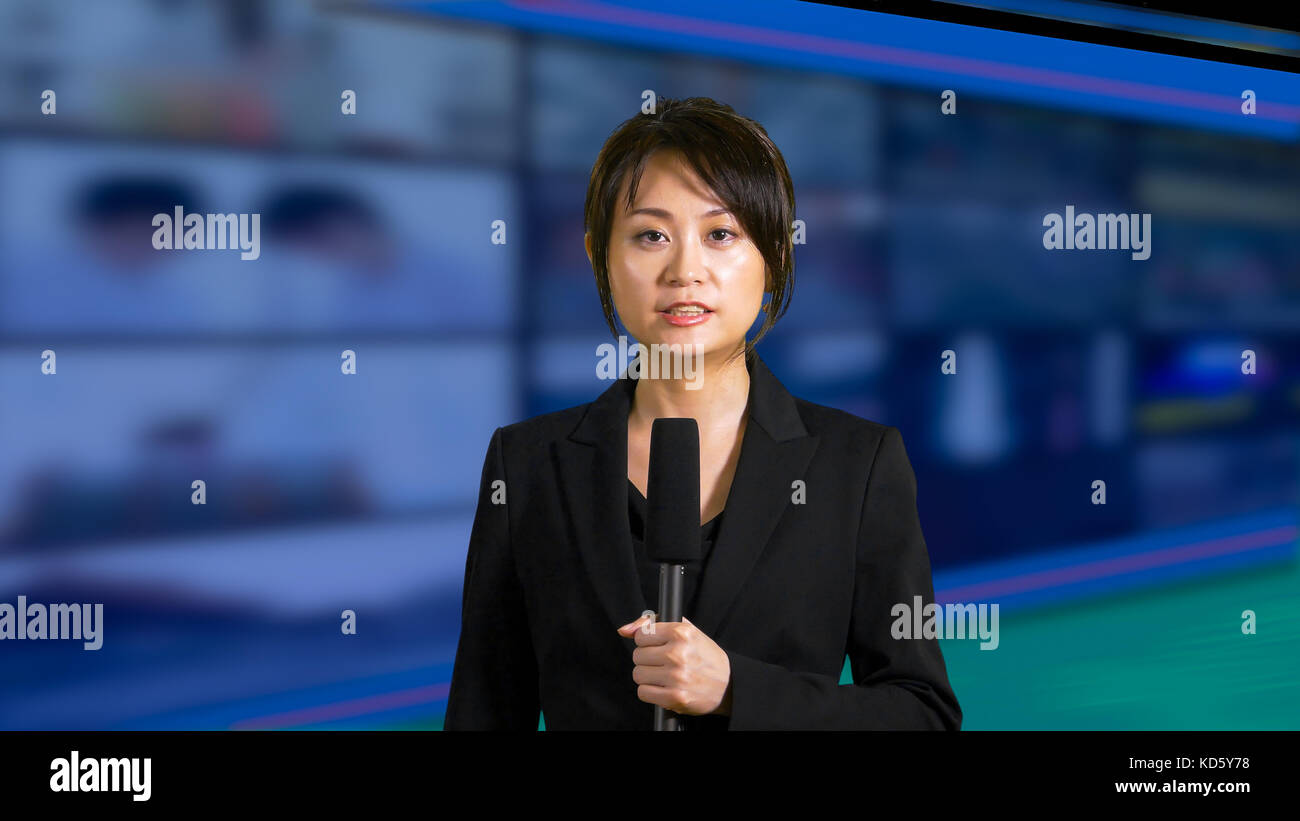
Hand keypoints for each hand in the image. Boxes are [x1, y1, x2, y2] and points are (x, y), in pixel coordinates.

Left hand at [616, 613, 732, 715]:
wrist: (728, 684)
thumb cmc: (704, 655)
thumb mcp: (685, 629)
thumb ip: (651, 623)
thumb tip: (624, 630)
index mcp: (681, 632)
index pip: (641, 635)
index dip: (648, 641)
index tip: (659, 646)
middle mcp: (678, 653)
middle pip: (637, 655)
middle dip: (648, 659)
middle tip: (664, 662)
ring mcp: (676, 677)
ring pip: (638, 674)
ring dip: (648, 676)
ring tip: (665, 675)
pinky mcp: (675, 697)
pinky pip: (643, 692)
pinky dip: (651, 692)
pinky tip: (664, 687)